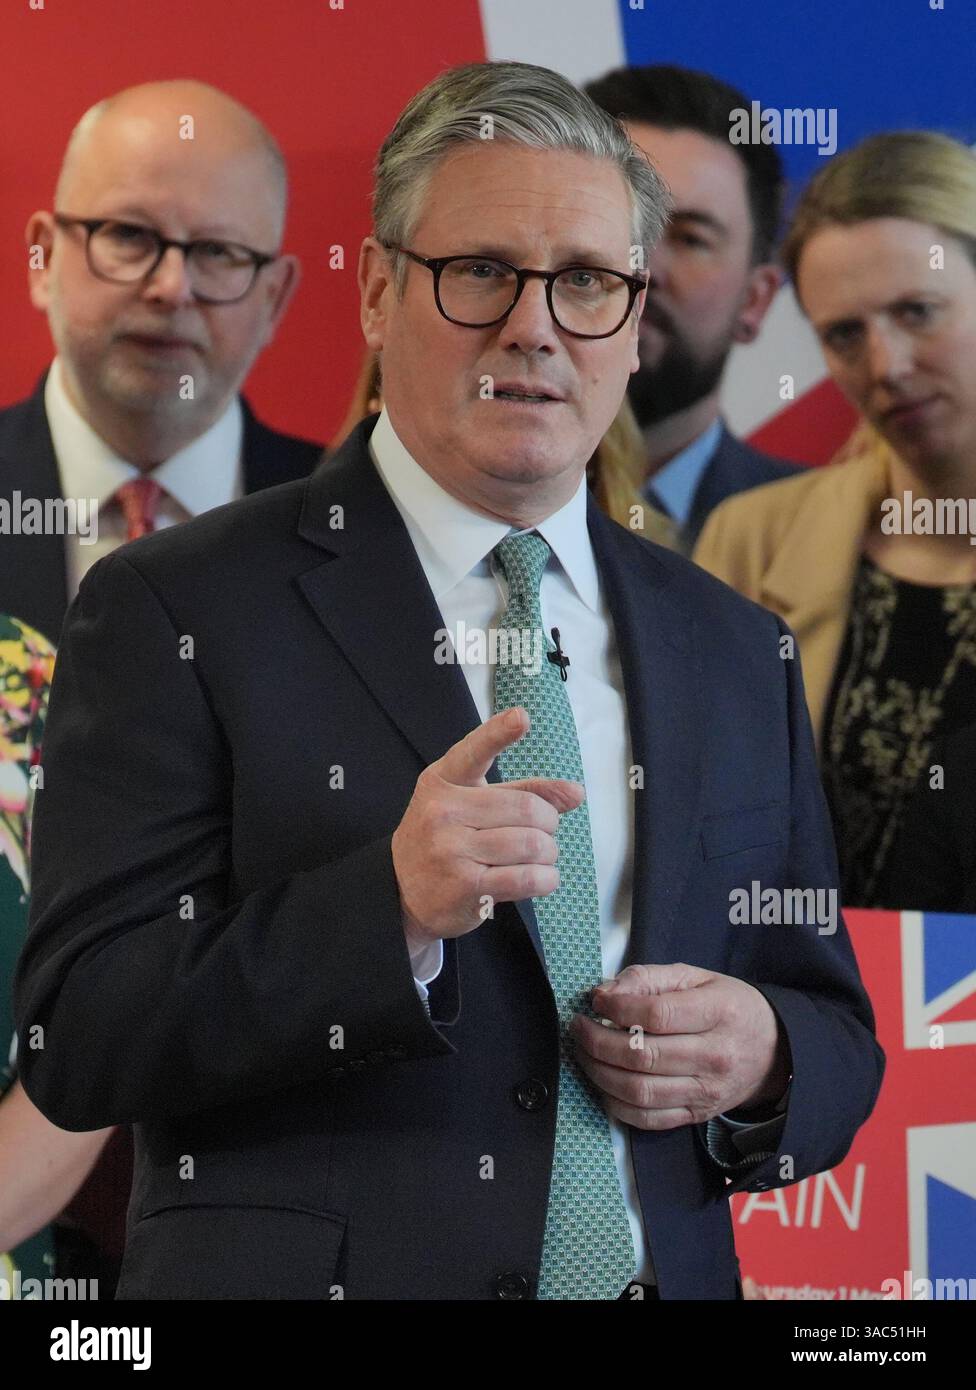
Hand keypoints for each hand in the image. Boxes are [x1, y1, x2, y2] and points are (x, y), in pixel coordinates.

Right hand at [392, 707, 583, 943]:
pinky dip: (546, 878)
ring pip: (531, 844)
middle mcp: (443, 811)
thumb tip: (575, 792)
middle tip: (544, 833)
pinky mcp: (465, 887)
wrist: (402, 891)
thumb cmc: (446, 838)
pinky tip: (543, 877)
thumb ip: (523, 792)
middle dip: (549, 822)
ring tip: (540, 857)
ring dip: (548, 853)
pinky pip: (526, 877)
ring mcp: (451, 850)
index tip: (521, 717)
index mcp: (443, 781)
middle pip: (527, 808)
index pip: (473, 752)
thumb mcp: (473, 804)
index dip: (499, 734)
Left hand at [569, 962, 790, 1130]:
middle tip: (579, 1026)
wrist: (773, 1052)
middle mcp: (714, 1056)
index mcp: (719, 1013)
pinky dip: (614, 1102)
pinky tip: (603, 1081)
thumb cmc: (728, 1007)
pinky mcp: (695, 1116)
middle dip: (597, 1041)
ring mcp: (705, 1092)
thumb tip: (607, 990)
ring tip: (584, 1052)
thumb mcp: (697, 977)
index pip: (657, 1014)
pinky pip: (646, 1119)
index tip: (596, 999)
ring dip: (598, 1072)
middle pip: (642, 1056)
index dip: (617, 1007)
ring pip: (638, 1091)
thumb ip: (650, 977)